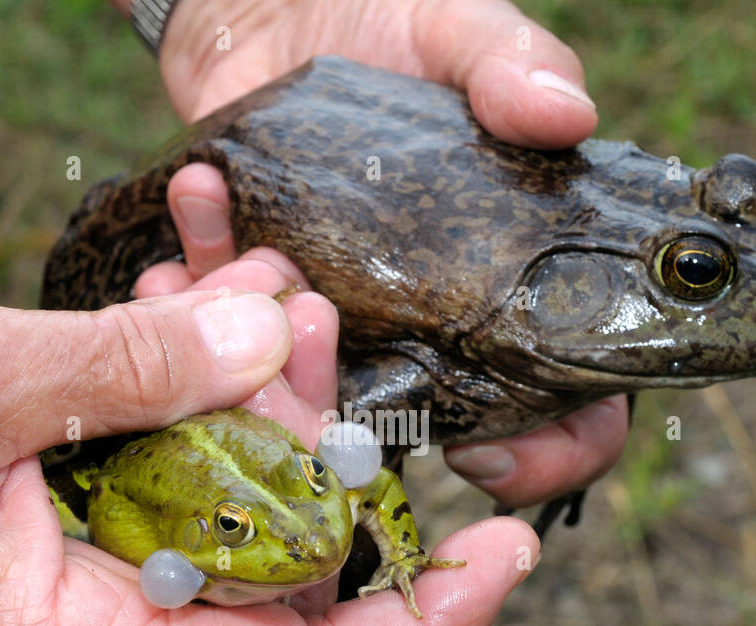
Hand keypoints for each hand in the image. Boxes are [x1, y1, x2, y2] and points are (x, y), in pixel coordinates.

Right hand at [0, 280, 536, 625]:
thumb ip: (127, 369)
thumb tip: (261, 348)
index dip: (417, 624)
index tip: (502, 554)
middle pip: (261, 566)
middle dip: (308, 443)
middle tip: (310, 324)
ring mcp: (60, 583)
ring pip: (207, 504)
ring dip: (240, 397)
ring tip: (250, 286)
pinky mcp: (38, 528)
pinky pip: (143, 470)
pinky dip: (171, 391)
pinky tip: (180, 306)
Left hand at [136, 0, 628, 509]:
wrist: (276, 7)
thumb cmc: (391, 21)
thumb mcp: (458, 28)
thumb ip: (514, 64)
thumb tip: (567, 116)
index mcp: (524, 281)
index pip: (578, 403)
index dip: (554, 450)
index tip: (490, 450)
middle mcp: (444, 323)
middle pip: (450, 431)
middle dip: (390, 437)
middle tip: (337, 404)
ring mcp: (352, 323)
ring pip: (330, 404)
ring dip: (278, 374)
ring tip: (252, 284)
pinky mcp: (268, 299)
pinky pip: (229, 330)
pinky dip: (201, 291)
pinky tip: (177, 248)